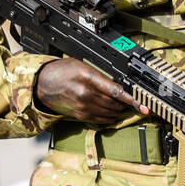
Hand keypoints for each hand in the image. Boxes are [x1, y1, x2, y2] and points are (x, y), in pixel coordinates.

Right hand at [34, 57, 148, 125]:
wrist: (41, 84)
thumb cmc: (61, 71)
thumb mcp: (81, 65)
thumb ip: (99, 75)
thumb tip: (117, 84)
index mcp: (88, 78)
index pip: (116, 91)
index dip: (132, 99)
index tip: (143, 105)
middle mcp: (86, 94)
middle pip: (115, 103)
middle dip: (126, 104)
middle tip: (133, 103)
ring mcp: (83, 106)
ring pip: (109, 113)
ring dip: (118, 112)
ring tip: (123, 108)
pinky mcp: (79, 115)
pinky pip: (100, 120)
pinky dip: (109, 118)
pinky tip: (112, 115)